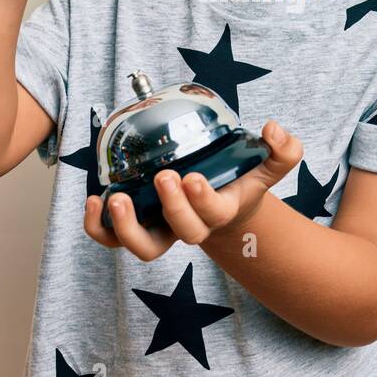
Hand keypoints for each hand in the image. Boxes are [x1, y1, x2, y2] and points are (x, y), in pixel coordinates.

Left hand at [83, 120, 302, 260]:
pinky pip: (112, 237)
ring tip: (117, 200)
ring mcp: (162, 229)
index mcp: (221, 210)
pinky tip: (94, 201)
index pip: (214, 213)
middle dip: (173, 208)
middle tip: (164, 177)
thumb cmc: (240, 180)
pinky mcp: (137, 224)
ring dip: (128, 228)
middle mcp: (191, 226)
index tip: (193, 177)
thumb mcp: (265, 164)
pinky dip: (99, 227)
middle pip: (184, 233)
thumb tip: (272, 129)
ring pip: (144, 247)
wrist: (221, 200)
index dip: (202, 200)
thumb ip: (282, 149)